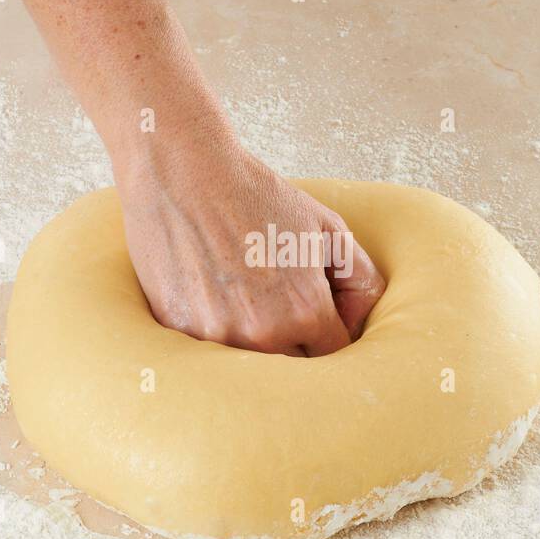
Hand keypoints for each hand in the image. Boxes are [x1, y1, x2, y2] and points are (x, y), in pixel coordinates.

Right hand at [117, 140, 384, 355]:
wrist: (182, 173)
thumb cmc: (255, 196)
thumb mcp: (327, 227)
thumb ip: (359, 279)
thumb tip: (362, 321)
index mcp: (303, 311)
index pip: (332, 354)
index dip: (328, 331)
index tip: (316, 311)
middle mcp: (261, 334)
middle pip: (292, 365)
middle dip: (293, 339)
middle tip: (276, 297)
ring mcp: (215, 337)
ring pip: (249, 363)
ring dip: (252, 339)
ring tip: (241, 293)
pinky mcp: (177, 333)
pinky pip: (207, 349)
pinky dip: (214, 329)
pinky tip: (209, 292)